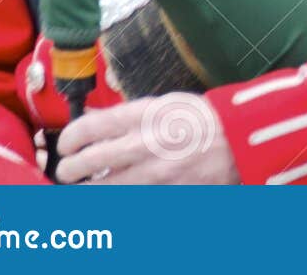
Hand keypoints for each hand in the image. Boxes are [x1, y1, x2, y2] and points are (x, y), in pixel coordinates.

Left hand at [57, 94, 238, 183]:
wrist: (240, 139)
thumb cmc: (204, 118)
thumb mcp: (165, 104)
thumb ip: (128, 115)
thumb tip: (95, 121)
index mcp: (143, 116)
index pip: (89, 128)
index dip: (69, 139)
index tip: (66, 145)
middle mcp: (143, 145)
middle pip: (87, 162)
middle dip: (69, 170)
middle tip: (68, 172)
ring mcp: (152, 173)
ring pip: (103, 189)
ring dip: (89, 190)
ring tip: (87, 188)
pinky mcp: (163, 193)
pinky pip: (129, 201)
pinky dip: (120, 199)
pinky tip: (118, 195)